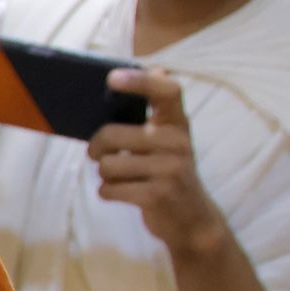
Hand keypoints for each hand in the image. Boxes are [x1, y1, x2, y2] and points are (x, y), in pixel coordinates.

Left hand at [87, 69, 233, 262]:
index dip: (140, 82)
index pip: (167, 91)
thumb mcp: (170, 142)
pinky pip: (110, 189)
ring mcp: (170, 169)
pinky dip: (108, 193)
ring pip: (107, 166)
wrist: (193, 222)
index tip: (112, 77)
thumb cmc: (171, 175)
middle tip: (96, 154)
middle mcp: (177, 143)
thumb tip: (156, 68)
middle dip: (96, 148)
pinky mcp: (158, 195)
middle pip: (112, 135)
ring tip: (121, 179)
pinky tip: (123, 194)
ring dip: (105, 175)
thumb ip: (156, 112)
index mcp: (179, 125)